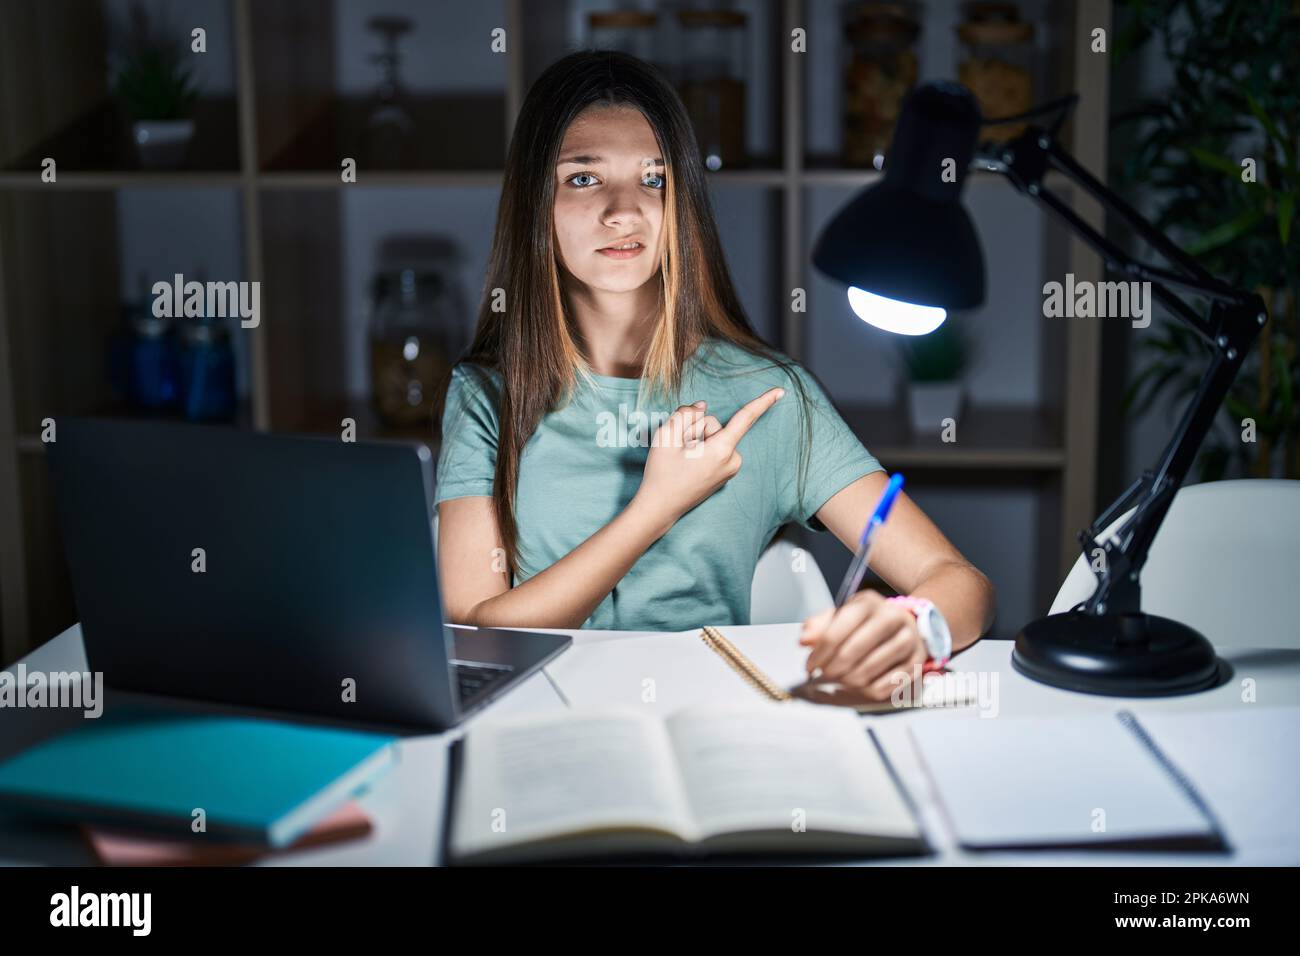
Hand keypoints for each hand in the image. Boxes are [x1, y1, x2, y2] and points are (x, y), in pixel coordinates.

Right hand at [631, 386, 784, 528]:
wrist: (660, 507)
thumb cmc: (662, 473)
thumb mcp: (666, 436)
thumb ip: (686, 413)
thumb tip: (702, 406)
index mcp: (722, 450)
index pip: (745, 418)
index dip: (763, 402)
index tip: (781, 391)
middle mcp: (732, 460)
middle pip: (713, 424)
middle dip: (695, 430)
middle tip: (679, 451)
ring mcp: (730, 469)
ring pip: (714, 436)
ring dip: (696, 441)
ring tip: (683, 461)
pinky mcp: (725, 473)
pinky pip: (715, 448)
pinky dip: (702, 450)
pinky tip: (688, 464)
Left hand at [798, 590, 926, 702]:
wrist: (906, 623)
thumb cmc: (867, 622)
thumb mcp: (843, 615)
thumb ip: (819, 626)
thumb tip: (805, 640)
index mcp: (868, 603)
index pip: (836, 632)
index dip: (819, 653)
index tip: (810, 665)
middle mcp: (892, 618)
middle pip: (852, 653)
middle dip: (831, 668)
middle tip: (824, 673)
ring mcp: (908, 640)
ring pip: (867, 672)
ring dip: (847, 681)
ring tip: (840, 678)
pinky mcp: (917, 662)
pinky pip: (885, 687)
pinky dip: (866, 690)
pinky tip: (859, 684)